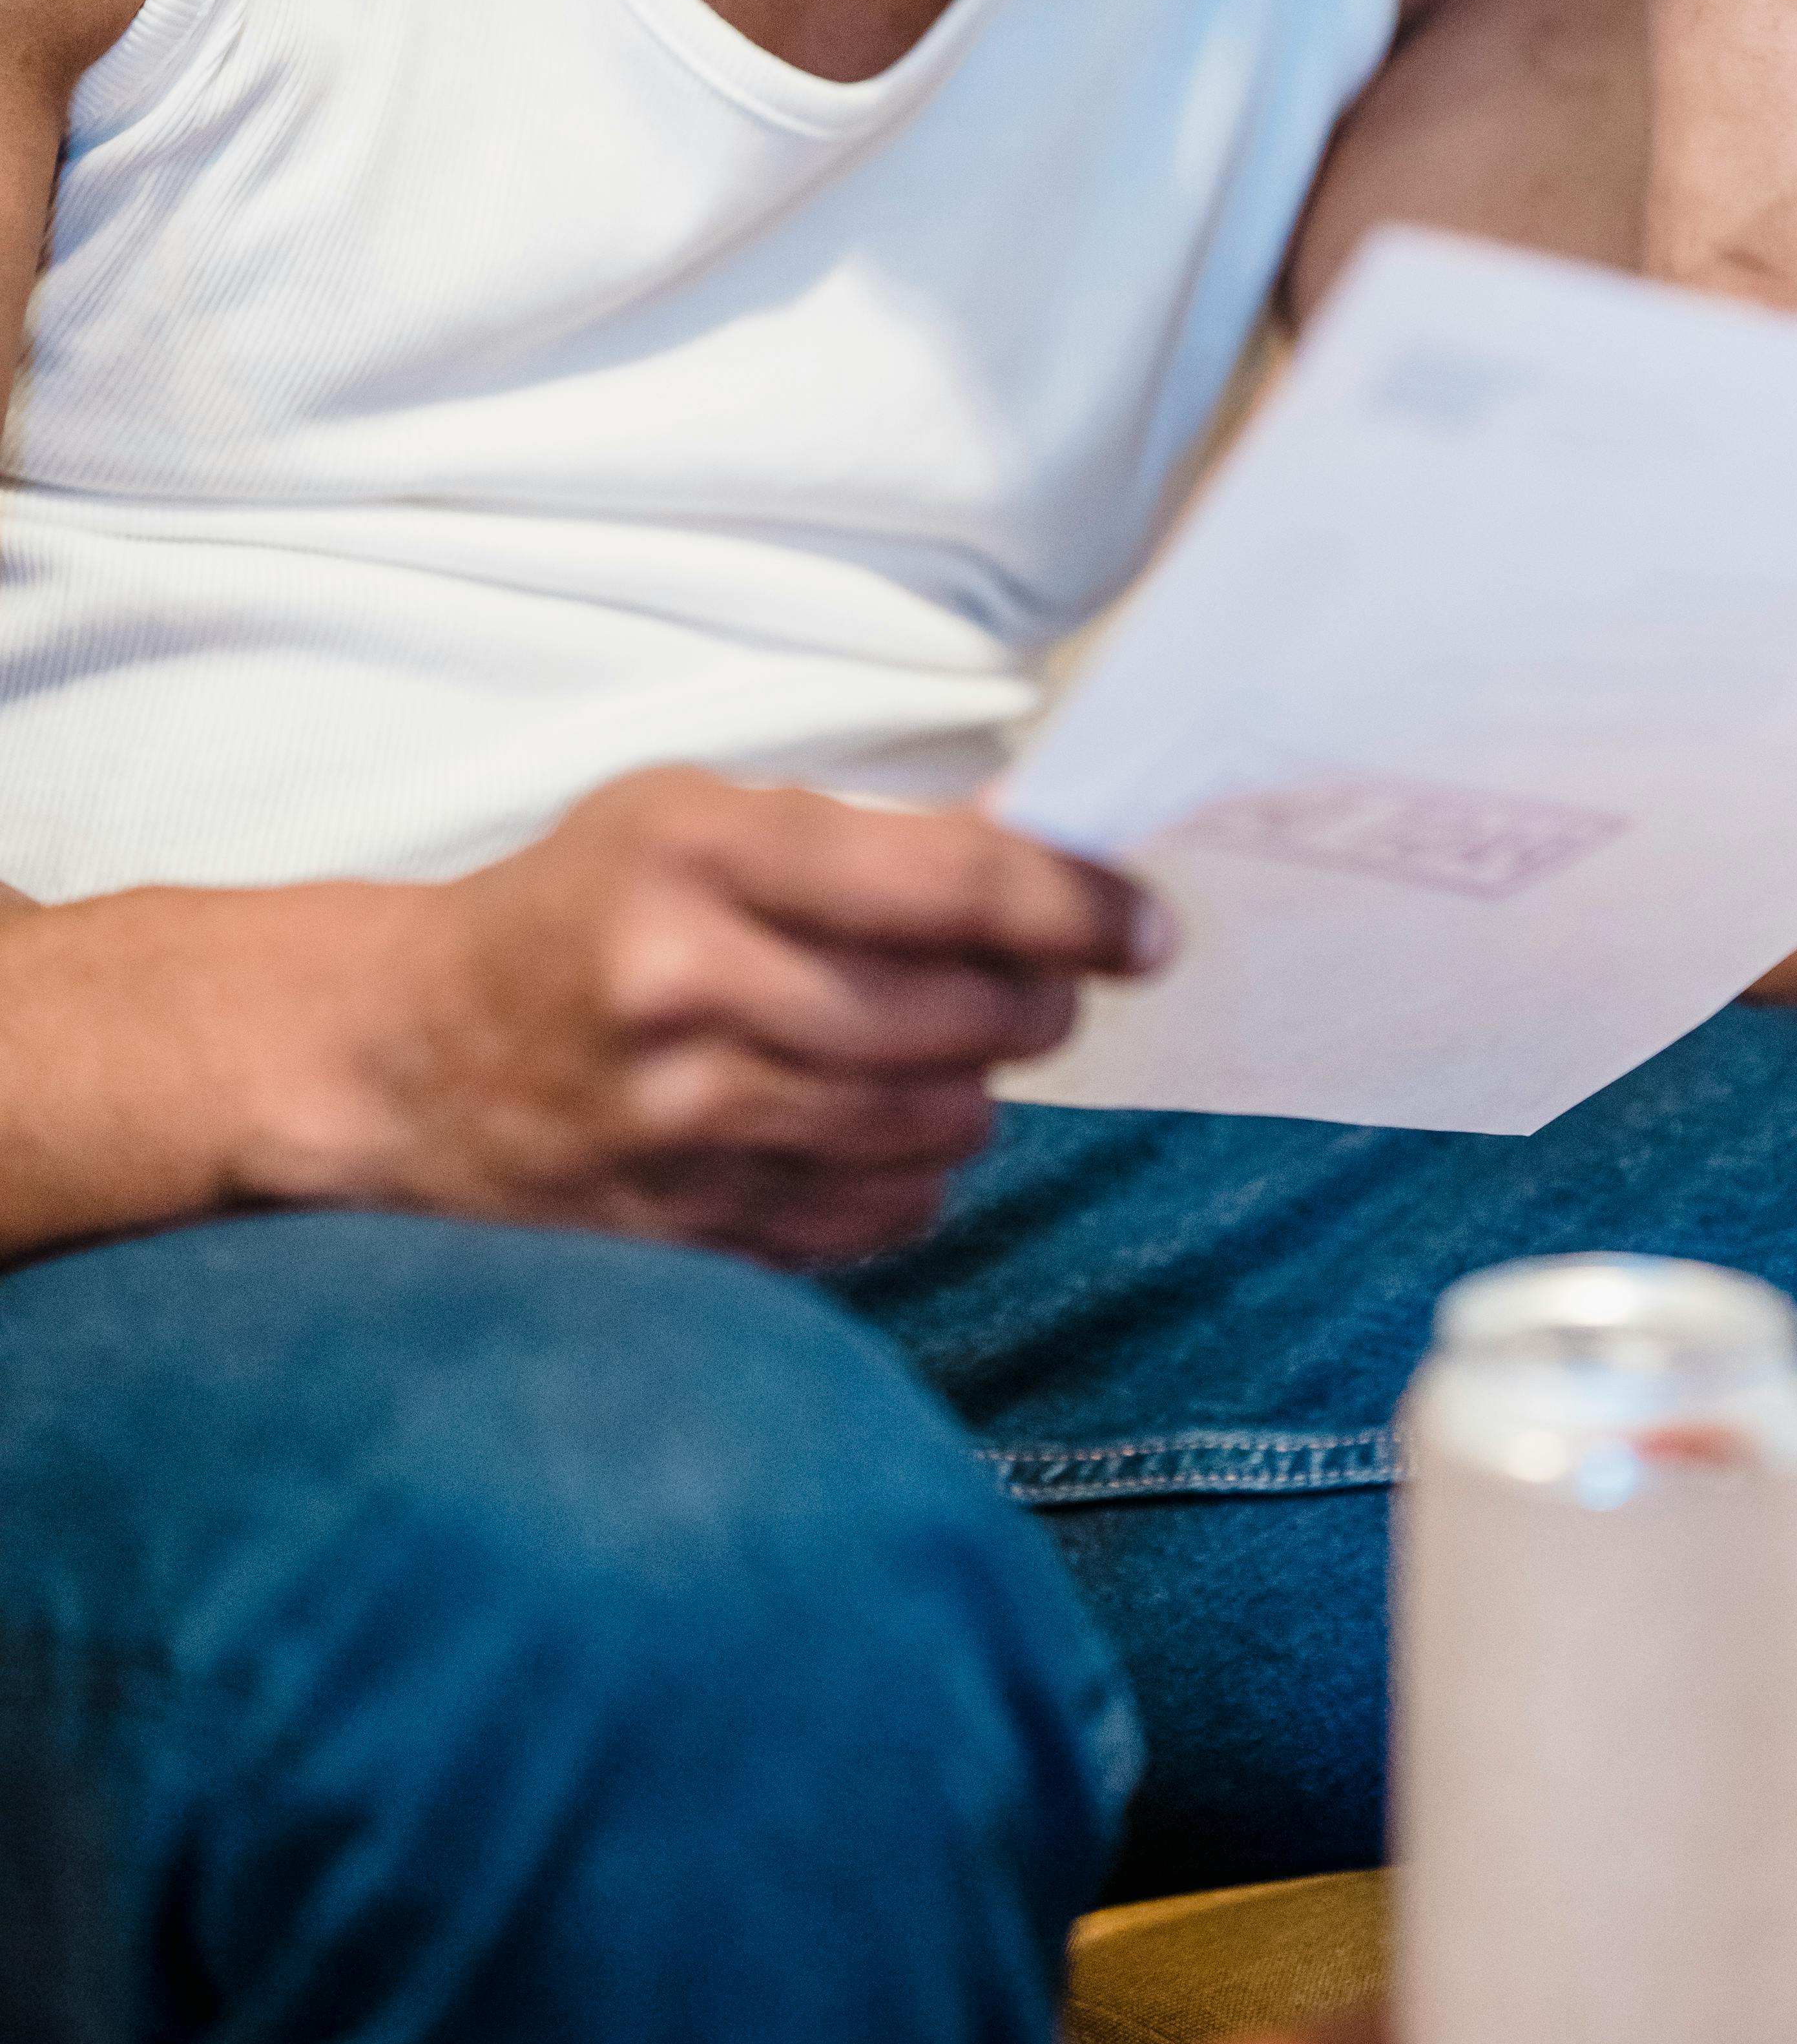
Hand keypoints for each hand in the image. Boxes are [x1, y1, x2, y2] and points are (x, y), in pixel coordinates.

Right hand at [274, 768, 1166, 1267]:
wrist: (402, 1061)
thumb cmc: (575, 913)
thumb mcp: (694, 816)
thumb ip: (868, 841)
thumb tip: (1051, 856)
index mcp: (699, 852)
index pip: (950, 882)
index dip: (1077, 907)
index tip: (1147, 927)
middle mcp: (692, 987)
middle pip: (963, 1016)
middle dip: (1037, 1002)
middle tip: (1041, 986)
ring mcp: (686, 1123)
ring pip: (936, 1124)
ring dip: (973, 1090)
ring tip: (940, 1051)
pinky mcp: (687, 1227)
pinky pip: (880, 1214)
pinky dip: (911, 1176)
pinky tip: (870, 1130)